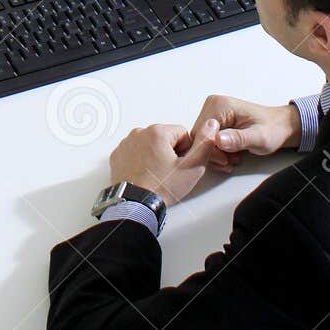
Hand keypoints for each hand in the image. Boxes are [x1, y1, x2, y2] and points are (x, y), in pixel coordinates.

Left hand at [107, 118, 222, 205]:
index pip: (182, 134)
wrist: (136, 204)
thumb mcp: (192, 167)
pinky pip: (135, 152)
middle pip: (165, 138)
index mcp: (157, 132)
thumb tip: (211, 125)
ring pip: (150, 144)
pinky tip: (145, 175)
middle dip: (170, 152)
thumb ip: (205, 143)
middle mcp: (139, 133)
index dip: (186, 151)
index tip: (180, 165)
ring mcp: (126, 144)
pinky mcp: (118, 155)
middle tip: (169, 172)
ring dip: (155, 156)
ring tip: (156, 175)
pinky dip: (141, 161)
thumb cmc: (161, 187)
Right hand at [187, 95, 300, 171]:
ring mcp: (213, 112)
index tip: (225, 160)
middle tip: (230, 161)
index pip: (201, 133)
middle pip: (200, 137)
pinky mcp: (216, 121)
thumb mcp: (259, 137)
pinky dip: (217, 151)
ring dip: (216, 154)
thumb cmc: (273, 129)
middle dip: (213, 154)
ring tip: (233, 158)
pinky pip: (208, 140)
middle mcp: (213, 105)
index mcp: (221, 105)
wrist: (281, 126)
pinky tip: (230, 156)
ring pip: (203, 140)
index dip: (210, 150)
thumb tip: (218, 140)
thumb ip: (238, 139)